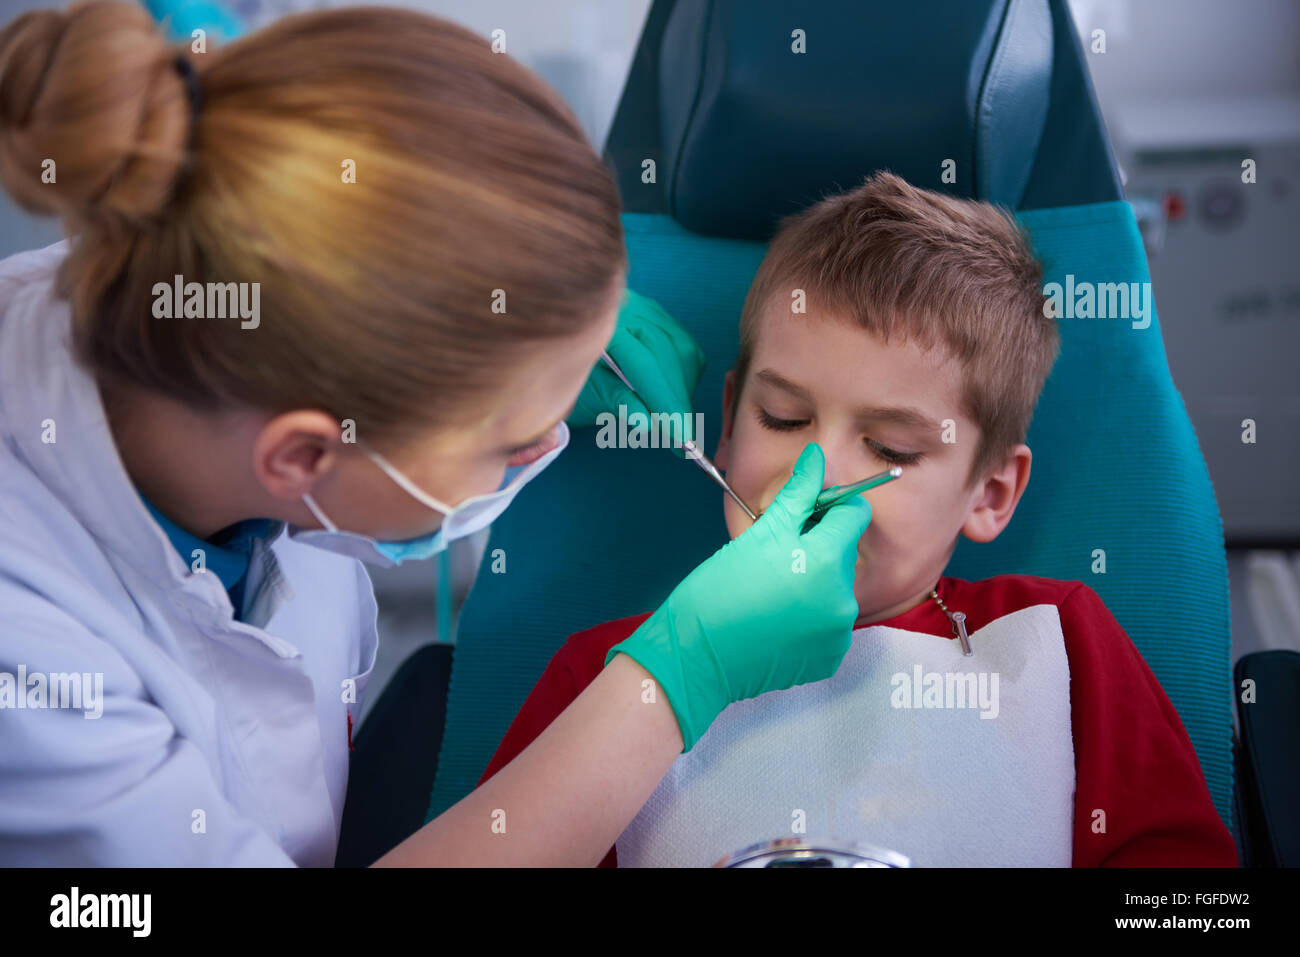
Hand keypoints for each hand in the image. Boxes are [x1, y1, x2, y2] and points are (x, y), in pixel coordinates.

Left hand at [567, 288, 705, 456]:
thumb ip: (617, 402)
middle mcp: (628, 308)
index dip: (665, 400)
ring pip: (681, 350)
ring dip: (683, 389)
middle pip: (668, 353)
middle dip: (677, 398)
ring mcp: (646, 310)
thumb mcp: (587, 393)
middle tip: (681, 437)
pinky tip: (673, 397)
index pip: (643, 363)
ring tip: (674, 421)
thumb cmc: (570, 375)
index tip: (680, 433)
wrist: (562, 351)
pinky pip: (684, 347)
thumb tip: (647, 422)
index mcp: (604, 324)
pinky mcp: (659, 318)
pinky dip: (684, 376)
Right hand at [605, 443, 871, 750]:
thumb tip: (818, 456)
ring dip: (814, 583)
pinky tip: (778, 620)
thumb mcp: (759, 534)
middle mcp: (842, 598)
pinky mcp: (830, 658)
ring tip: (772, 592)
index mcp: (825, 560)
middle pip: (844, 552)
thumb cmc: (719, 590)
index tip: (805, 515)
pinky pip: (830, 623)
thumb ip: (797, 494)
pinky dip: (811, 618)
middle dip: (817, 548)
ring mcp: (838, 633)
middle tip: (775, 558)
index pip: (855, 514)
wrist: (697, 655)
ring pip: (836, 588)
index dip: (830, 508)